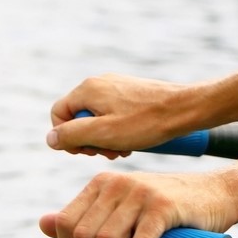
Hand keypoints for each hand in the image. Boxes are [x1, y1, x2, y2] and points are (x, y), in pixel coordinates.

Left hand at [39, 171, 237, 237]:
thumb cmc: (169, 208)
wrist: (218, 194)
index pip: (66, 224)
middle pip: (84, 237)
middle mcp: (116, 184)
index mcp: (101, 184)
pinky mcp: (162, 207)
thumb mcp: (123, 209)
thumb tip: (43, 224)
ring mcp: (139, 194)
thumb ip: (86, 216)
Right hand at [46, 74, 197, 156]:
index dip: (67, 139)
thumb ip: (72, 135)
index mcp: (87, 89)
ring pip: (98, 118)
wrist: (186, 109)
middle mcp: (100, 83)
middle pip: (79, 117)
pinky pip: (115, 115)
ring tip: (124, 151)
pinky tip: (135, 142)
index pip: (59, 115)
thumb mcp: (103, 134)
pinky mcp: (133, 94)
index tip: (87, 153)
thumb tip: (51, 139)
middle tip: (110, 155)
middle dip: (90, 140)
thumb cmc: (146, 123)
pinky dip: (120, 131)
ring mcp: (117, 87)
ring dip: (106, 139)